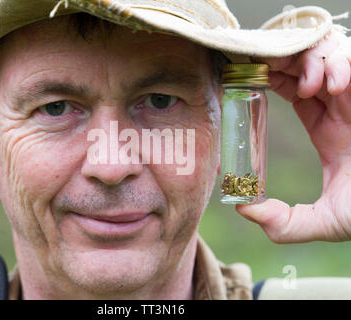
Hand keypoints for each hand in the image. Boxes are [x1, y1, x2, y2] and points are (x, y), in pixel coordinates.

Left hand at [237, 30, 350, 242]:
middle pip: (304, 62)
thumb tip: (243, 210)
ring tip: (308, 88)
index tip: (247, 79)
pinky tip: (332, 87)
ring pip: (327, 51)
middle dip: (281, 58)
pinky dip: (339, 62)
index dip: (270, 77)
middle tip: (263, 68)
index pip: (291, 87)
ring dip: (311, 61)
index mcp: (327, 126)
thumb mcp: (327, 221)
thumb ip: (284, 224)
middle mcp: (342, 106)